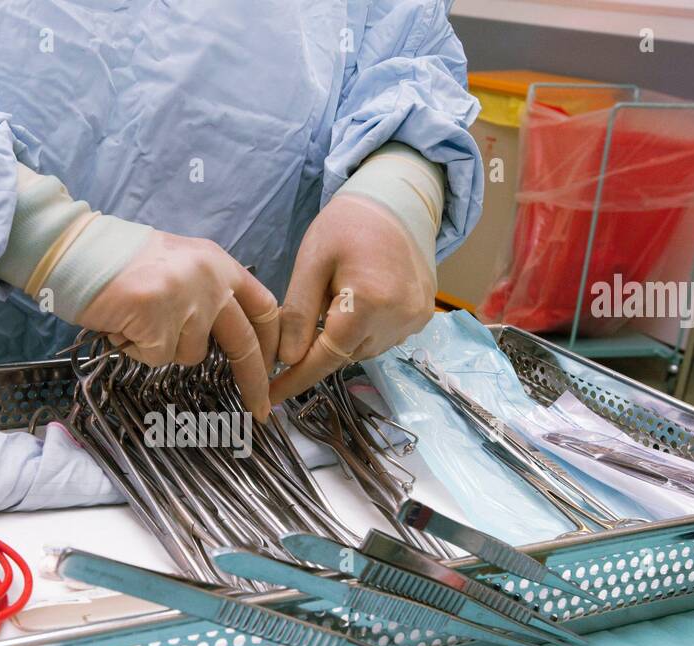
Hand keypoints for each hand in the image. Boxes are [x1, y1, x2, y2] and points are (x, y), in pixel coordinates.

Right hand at [77, 231, 279, 419]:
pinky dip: (136, 348)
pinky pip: (155, 357)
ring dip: (162, 347)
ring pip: (188, 354)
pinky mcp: (157, 321)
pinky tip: (121, 323)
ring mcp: (185, 301)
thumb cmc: (118, 260)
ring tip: (136, 319)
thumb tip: (225, 332)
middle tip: (261, 410)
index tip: (273, 366)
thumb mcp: (178, 262)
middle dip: (254, 381)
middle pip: (243, 341)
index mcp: (218, 262)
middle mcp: (209, 279)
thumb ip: (206, 290)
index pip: (263, 306)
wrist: (74, 249)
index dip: (270, 342)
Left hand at [269, 194, 435, 403]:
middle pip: (344, 354)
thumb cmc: (347, 225)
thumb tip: (288, 359)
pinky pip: (381, 339)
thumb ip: (298, 314)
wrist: (398, 201)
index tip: (270, 396)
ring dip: (341, 338)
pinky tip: (357, 301)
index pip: (326, 357)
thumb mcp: (311, 263)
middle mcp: (398, 317)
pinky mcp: (423, 317)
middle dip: (317, 347)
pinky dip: (362, 331)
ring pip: (362, 350)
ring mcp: (415, 319)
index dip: (296, 379)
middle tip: (304, 317)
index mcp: (369, 302)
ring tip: (336, 298)